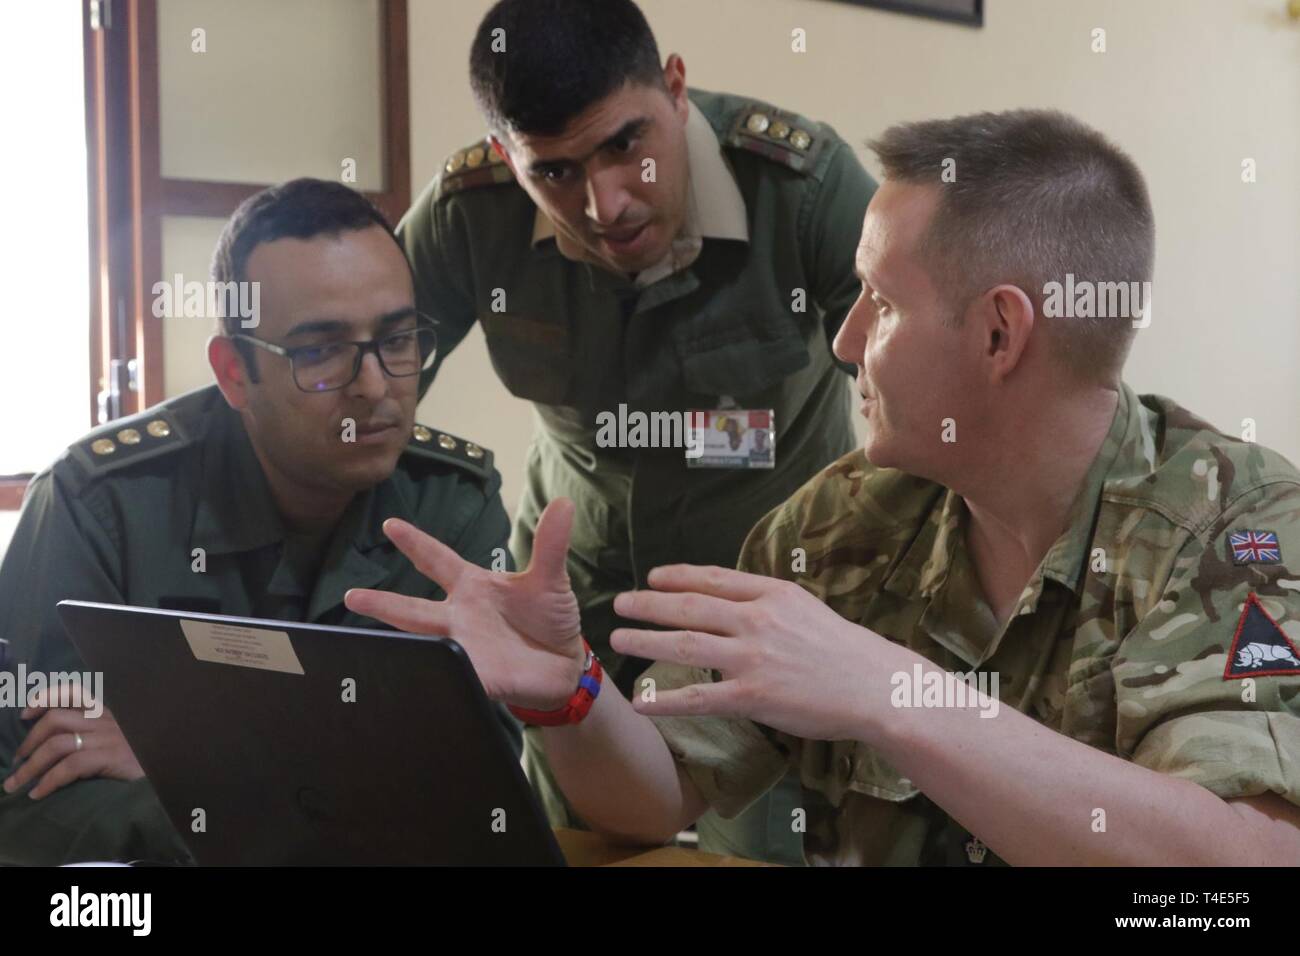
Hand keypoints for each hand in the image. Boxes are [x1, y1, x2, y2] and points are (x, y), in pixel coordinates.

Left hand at [4, 685, 143, 799]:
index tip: (25, 714)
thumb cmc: (141, 759)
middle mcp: (104, 722)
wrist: (168, 771)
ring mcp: (108, 739)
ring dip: (30, 766)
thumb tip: (53, 747)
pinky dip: (48, 781)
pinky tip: (38, 794)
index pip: (73, 693)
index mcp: (105, 714)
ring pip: (57, 744)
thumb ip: (94, 736)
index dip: (45, 699)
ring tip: (16, 783)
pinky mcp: (111, 758)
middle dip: (29, 740)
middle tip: (18, 761)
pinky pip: (70, 766)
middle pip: (56, 719)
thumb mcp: (118, 739)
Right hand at [345, 498, 583, 710]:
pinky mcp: (479, 677)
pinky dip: (439, 678)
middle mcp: (460, 617)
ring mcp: (465, 648)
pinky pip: (454, 676)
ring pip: (424, 644)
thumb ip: (551, 543)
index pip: (437, 560)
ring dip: (402, 643)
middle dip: (384, 603)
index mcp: (473, 586)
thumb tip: (564, 502)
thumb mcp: (551, 578)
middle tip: (351, 596)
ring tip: (369, 642)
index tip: (390, 525)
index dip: (415, 543)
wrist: (565, 665)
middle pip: (415, 608)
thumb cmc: (549, 618)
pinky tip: (421, 681)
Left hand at [611, 565, 906, 740]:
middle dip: (649, 604)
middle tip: (620, 603)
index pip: (714, 579)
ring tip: (618, 640)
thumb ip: (769, 602)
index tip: (653, 576)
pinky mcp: (753, 696)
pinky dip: (666, 700)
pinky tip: (643, 701)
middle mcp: (758, 620)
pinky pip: (699, 698)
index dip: (677, 576)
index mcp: (773, 594)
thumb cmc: (845, 650)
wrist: (876, 687)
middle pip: (690, 606)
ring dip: (646, 642)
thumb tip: (733, 600)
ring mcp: (753, 658)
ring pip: (686, 645)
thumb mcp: (807, 608)